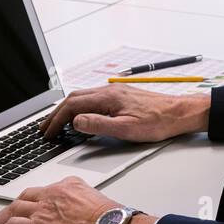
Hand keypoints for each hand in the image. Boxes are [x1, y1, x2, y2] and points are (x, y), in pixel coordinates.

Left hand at [0, 176, 155, 223]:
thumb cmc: (109, 219)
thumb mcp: (97, 199)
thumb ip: (83, 201)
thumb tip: (82, 212)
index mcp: (69, 184)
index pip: (48, 189)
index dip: (40, 197)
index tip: (37, 202)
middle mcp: (53, 193)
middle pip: (28, 195)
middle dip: (17, 202)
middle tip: (10, 209)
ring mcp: (42, 210)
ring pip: (15, 208)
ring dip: (4, 215)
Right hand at [39, 86, 210, 142]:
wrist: (179, 113)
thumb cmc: (157, 122)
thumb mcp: (126, 129)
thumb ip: (99, 125)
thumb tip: (76, 121)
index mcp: (108, 97)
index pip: (73, 105)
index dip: (56, 119)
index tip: (48, 133)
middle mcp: (109, 91)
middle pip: (74, 98)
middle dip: (56, 113)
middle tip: (45, 128)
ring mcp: (115, 92)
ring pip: (83, 97)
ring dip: (67, 110)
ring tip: (57, 124)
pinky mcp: (121, 96)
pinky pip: (93, 99)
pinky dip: (80, 108)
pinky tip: (80, 118)